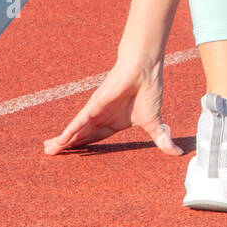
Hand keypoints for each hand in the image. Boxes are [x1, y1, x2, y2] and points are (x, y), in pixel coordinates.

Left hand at [43, 56, 181, 155]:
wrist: (145, 70)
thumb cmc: (149, 91)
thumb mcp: (154, 123)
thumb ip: (160, 139)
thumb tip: (177, 152)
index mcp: (114, 121)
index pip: (96, 138)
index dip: (86, 147)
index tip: (75, 155)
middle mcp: (102, 117)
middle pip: (81, 135)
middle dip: (67, 145)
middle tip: (51, 153)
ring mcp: (96, 112)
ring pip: (76, 130)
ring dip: (62, 141)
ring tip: (48, 150)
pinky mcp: (94, 106)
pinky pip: (79, 122)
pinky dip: (69, 132)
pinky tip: (60, 141)